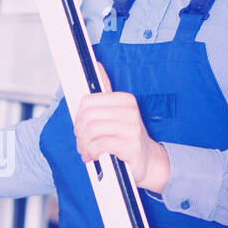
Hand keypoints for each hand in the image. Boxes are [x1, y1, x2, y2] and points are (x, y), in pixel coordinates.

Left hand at [73, 62, 170, 192]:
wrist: (148, 161)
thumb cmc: (128, 138)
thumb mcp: (117, 113)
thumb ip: (106, 91)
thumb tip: (97, 66)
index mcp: (125, 100)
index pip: (87, 101)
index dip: (79, 117)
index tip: (81, 127)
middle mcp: (130, 111)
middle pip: (87, 116)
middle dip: (80, 132)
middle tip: (83, 142)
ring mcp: (131, 128)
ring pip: (92, 130)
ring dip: (84, 144)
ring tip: (87, 151)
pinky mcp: (130, 145)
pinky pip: (100, 145)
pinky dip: (92, 152)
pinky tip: (94, 156)